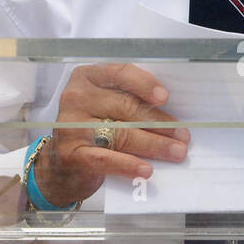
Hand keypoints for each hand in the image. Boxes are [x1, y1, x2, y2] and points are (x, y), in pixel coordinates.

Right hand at [33, 63, 188, 205]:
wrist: (60, 164)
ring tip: (176, 152)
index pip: (120, 74)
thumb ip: (129, 101)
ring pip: (122, 134)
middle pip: (127, 108)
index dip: (145, 85)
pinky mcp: (70, 153)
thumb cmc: (92, 128)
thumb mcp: (105, 106)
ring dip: (154, 144)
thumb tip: (171, 114)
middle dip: (160, 123)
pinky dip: (129, 165)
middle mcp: (76, 97)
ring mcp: (71, 126)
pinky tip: (147, 169)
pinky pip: (106, 158)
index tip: (166, 98)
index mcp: (87, 77)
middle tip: (183, 136)